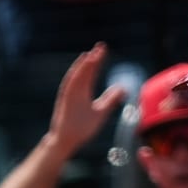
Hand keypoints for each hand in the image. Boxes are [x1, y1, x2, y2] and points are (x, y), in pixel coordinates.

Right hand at [37, 43, 125, 166]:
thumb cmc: (82, 128)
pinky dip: (74, 76)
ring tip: (92, 55)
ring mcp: (69, 96)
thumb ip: (110, 100)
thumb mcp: (101, 112)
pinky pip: (69, 86)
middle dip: (92, 59)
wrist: (68, 141)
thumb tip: (123, 88)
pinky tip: (81, 67)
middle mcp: (76, 91)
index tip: (103, 50)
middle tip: (101, 46)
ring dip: (83, 66)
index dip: (97, 62)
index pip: (91, 73)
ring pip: (77, 77)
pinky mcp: (65, 102)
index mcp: (84, 92)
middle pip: (85, 72)